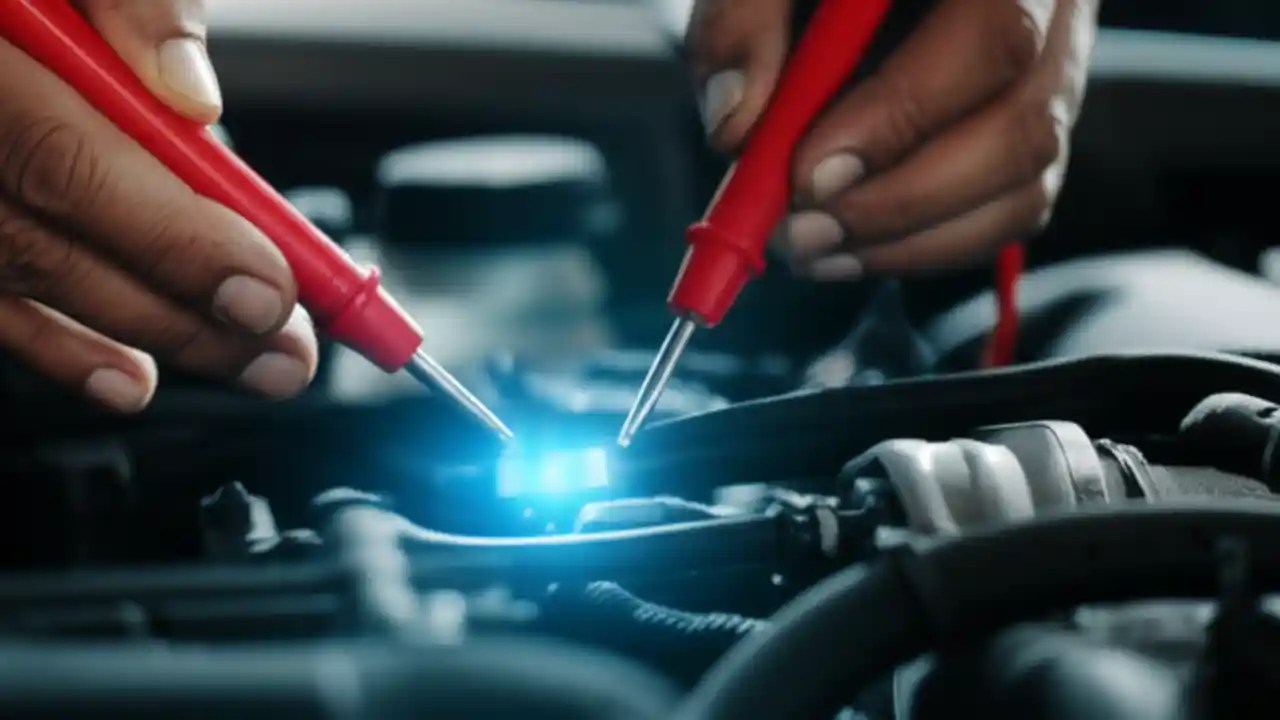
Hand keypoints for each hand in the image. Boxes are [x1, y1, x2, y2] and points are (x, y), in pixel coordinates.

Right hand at [0, 0, 315, 411]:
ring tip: (250, 366)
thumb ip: (136, 5)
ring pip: (23, 277)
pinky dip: (56, 344)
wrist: (0, 3)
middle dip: (183, 309)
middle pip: (50, 242)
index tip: (270, 289)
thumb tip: (191, 97)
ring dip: (145, 333)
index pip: (67, 162)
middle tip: (286, 353)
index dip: (176, 240)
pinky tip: (129, 376)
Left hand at [686, 0, 1098, 278]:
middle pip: (1023, 127)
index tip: (809, 174)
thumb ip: (744, 17)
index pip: (995, 36)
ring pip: (1023, 184)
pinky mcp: (1034, 127)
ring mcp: (1058, 74)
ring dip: (909, 241)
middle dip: (902, 201)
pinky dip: (925, 247)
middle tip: (800, 232)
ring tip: (810, 251)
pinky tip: (848, 250)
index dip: (904, 115)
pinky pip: (1008, 209)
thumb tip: (734, 124)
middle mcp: (1057, 13)